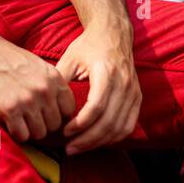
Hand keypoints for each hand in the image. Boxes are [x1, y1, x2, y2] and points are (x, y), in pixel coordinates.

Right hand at [0, 21, 74, 143]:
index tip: (46, 114)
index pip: (70, 110)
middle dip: (43, 124)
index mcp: (54, 78)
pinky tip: (10, 121)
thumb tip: (59, 108)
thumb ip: (51, 84)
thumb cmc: (7, 58)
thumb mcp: (38, 66)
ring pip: (40, 133)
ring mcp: (28, 100)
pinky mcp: (10, 109)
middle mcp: (45, 90)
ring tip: (19, 120)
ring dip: (29, 130)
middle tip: (29, 118)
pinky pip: (22, 135)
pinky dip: (16, 132)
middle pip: (55, 125)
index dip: (58, 115)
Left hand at [56, 20, 140, 154]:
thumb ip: (59, 82)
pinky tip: (97, 142)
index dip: (81, 124)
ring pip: (120, 127)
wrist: (113, 33)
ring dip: (99, 142)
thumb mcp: (69, 59)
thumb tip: (46, 107)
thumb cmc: (88, 46)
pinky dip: (114, 138)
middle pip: (108, 121)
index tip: (65, 132)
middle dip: (88, 140)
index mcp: (106, 72)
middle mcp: (123, 83)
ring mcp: (133, 91)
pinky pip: (129, 125)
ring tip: (80, 147)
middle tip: (69, 148)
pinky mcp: (137, 97)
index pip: (96, 106)